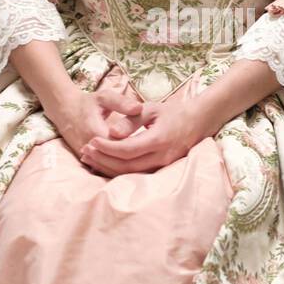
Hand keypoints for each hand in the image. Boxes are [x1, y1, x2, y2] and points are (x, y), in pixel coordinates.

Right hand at [50, 83, 143, 162]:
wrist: (64, 110)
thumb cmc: (87, 103)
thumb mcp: (104, 97)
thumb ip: (122, 102)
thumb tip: (139, 108)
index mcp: (96, 132)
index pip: (120, 146)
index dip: (137, 147)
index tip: (151, 142)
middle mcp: (89, 148)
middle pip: (116, 162)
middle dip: (135, 160)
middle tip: (152, 155)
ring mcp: (85, 156)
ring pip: (109, 170)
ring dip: (127, 168)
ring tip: (145, 161)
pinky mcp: (85, 160)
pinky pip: (103, 170)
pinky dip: (117, 170)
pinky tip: (133, 166)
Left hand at [79, 97, 210, 176]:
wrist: (197, 122)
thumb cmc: (172, 112)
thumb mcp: (151, 108)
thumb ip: (130, 119)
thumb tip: (111, 133)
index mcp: (159, 139)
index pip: (127, 150)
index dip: (107, 148)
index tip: (91, 140)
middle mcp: (161, 156)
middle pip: (126, 166)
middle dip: (103, 160)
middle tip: (85, 151)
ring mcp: (162, 165)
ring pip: (130, 174)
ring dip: (108, 167)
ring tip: (89, 158)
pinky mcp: (160, 169)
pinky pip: (136, 174)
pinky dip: (118, 170)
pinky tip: (104, 164)